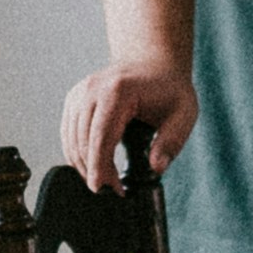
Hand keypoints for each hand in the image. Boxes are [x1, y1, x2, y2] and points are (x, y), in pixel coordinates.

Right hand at [60, 59, 197, 184]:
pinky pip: (68, 132)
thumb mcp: (184, 114)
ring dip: (84, 165)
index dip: (100, 166)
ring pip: (71, 139)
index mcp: (117, 91)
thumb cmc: (170, 89)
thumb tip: (157, 167)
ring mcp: (80, 92)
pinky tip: (93, 166)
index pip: (100, 136)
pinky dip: (77, 153)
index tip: (107, 188)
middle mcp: (92, 88)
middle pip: (83, 140)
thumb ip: (171, 142)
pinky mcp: (75, 98)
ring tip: (106, 181)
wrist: (154, 62)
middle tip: (113, 190)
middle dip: (94, 170)